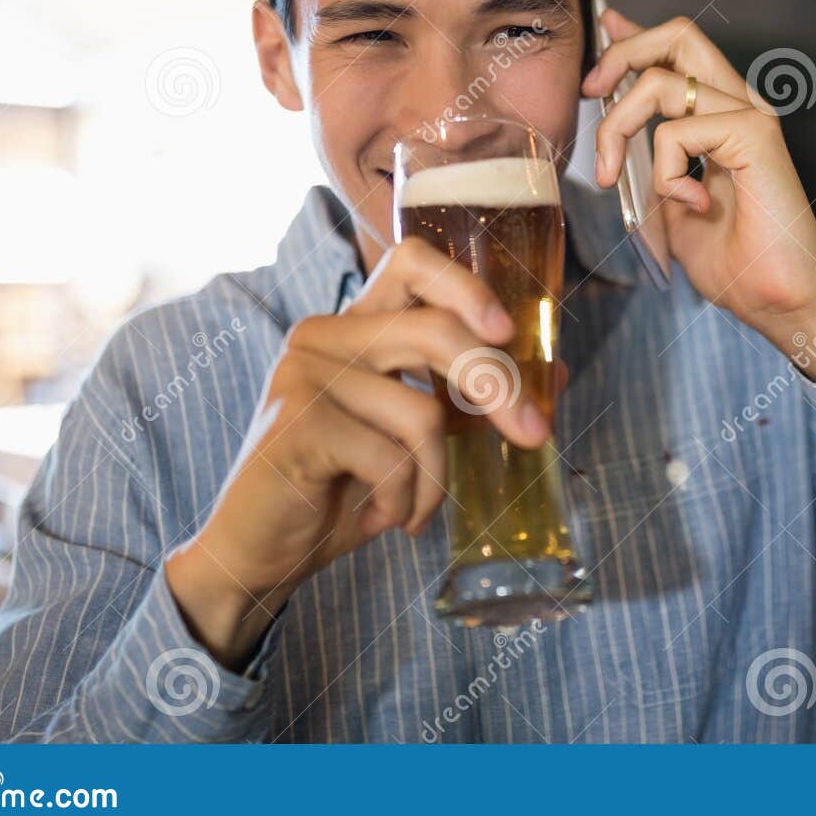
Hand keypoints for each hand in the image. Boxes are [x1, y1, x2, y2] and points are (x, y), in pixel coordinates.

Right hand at [164, 237, 549, 668]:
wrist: (260, 554)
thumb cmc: (339, 489)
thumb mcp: (415, 439)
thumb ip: (468, 400)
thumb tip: (555, 374)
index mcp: (352, 324)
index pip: (411, 261)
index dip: (466, 285)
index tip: (507, 330)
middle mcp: (323, 334)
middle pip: (435, 332)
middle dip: (498, 387)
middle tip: (532, 435)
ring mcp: (304, 374)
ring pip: (422, 411)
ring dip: (435, 478)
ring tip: (414, 509)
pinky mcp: (297, 422)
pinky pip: (391, 457)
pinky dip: (404, 500)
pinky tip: (380, 519)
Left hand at [582, 10, 815, 382]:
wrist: (784, 301)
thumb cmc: (739, 265)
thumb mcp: (673, 208)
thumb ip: (653, 167)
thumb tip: (619, 148)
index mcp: (722, 117)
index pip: (678, 51)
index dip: (635, 35)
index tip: (604, 27)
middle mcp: (739, 105)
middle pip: (677, 35)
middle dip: (620, 54)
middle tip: (591, 96)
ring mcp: (749, 116)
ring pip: (659, 83)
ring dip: (619, 130)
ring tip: (618, 180)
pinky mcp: (754, 135)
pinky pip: (676, 132)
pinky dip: (665, 172)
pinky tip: (693, 204)